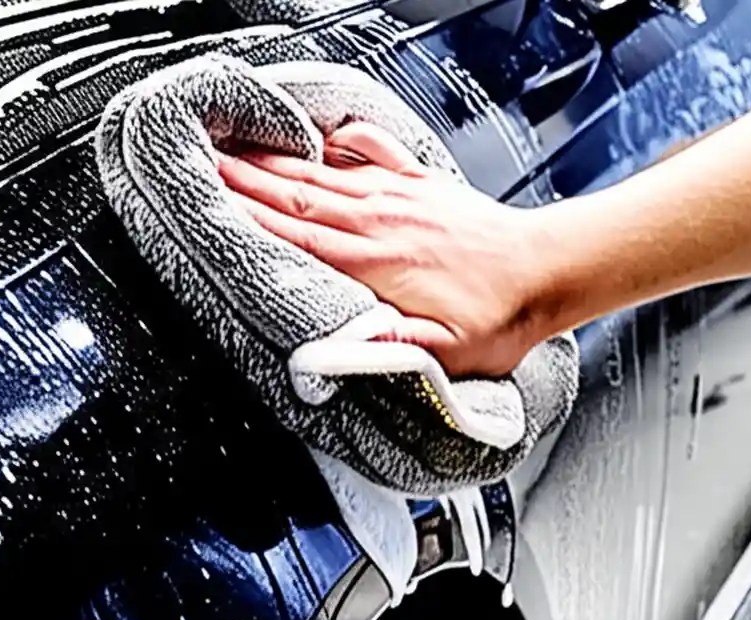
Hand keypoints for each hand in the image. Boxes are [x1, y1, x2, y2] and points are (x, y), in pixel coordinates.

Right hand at [216, 123, 551, 376]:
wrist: (547, 271)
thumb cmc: (499, 317)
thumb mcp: (447, 353)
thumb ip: (388, 348)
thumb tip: (331, 353)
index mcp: (375, 263)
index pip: (295, 234)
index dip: (248, 217)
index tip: (210, 201)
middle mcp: (381, 221)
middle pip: (297, 194)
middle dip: (245, 179)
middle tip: (203, 162)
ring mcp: (401, 198)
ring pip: (325, 174)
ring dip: (278, 160)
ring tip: (238, 147)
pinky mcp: (423, 186)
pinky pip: (374, 153)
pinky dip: (344, 141)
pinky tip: (325, 135)